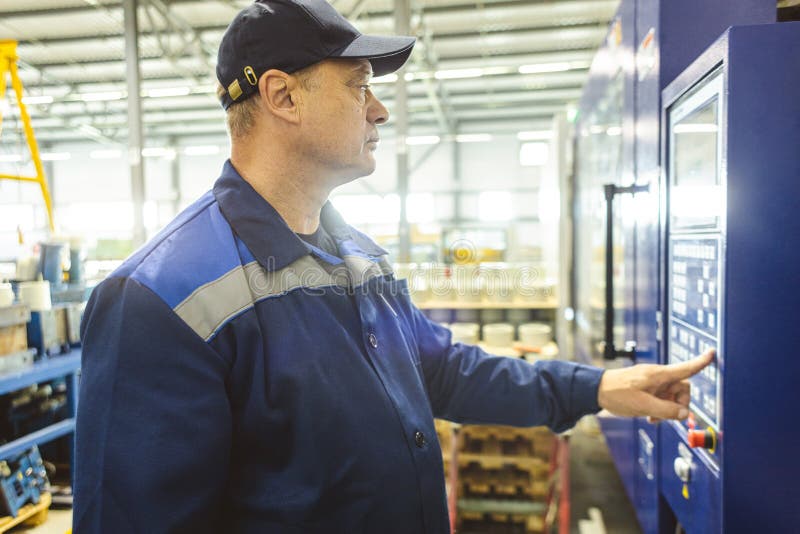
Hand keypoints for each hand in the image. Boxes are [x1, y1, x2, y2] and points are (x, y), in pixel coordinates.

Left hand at [597, 350, 714, 420]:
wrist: (597, 391)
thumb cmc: (617, 393)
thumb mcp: (643, 405)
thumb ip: (666, 411)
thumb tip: (684, 414)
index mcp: (659, 375)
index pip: (686, 368)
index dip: (701, 362)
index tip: (712, 353)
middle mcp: (659, 377)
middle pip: (683, 389)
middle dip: (679, 404)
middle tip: (666, 415)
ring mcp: (653, 383)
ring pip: (673, 396)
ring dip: (668, 409)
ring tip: (653, 417)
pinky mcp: (648, 388)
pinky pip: (662, 399)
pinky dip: (660, 408)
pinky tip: (649, 415)